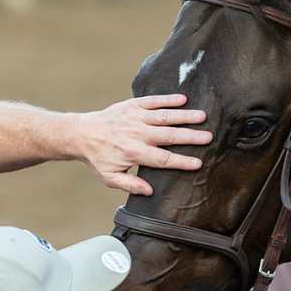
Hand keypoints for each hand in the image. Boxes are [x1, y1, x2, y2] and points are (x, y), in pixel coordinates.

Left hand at [75, 94, 211, 194]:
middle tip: (208, 137)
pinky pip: (152, 101)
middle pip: (168, 136)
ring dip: (183, 116)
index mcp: (133, 153)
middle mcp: (136, 134)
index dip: (181, 162)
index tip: (197, 163)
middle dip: (189, 137)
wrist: (81, 134)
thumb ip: (130, 185)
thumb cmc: (98, 157)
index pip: (162, 159)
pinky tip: (183, 99)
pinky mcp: (132, 105)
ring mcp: (135, 117)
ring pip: (164, 116)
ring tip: (202, 116)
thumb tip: (149, 191)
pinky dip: (168, 99)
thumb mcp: (109, 177)